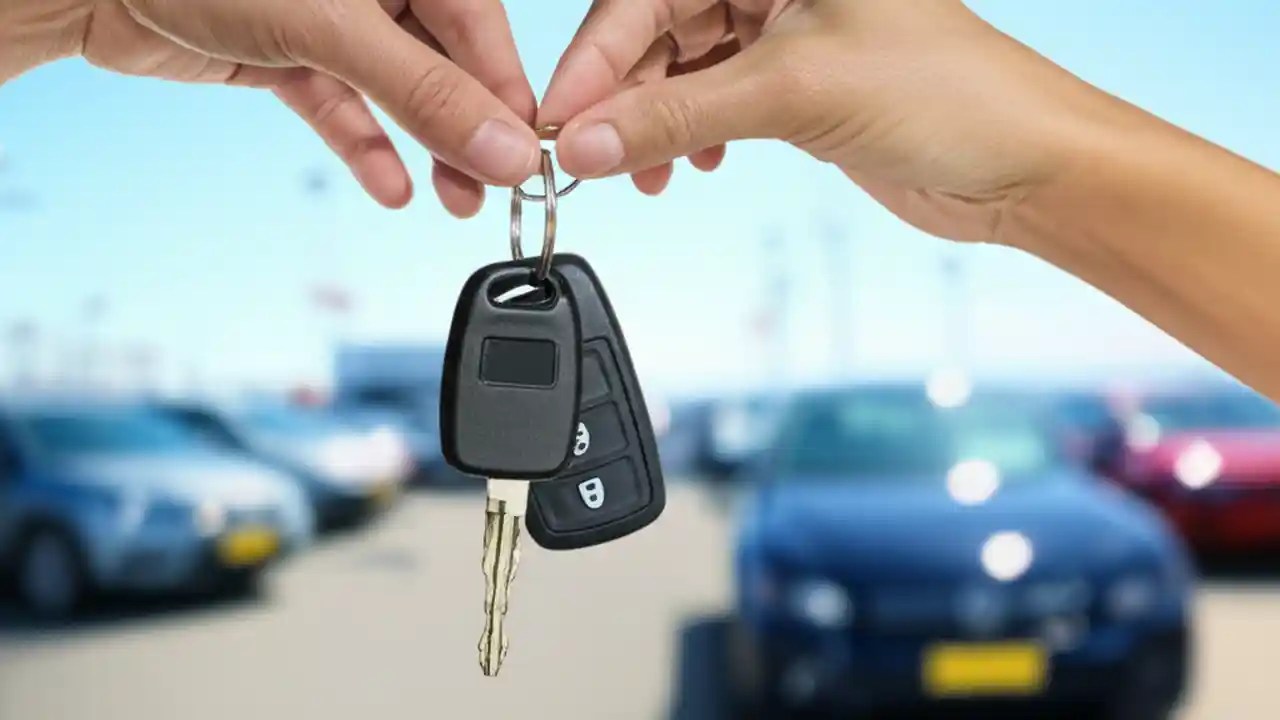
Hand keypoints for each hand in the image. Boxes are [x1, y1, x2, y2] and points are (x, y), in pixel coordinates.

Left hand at [56, 0, 540, 215]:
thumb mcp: (333, 28)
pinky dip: (363, 146)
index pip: (481, 26)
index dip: (506, 95)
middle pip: (444, 62)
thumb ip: (424, 91)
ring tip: (452, 201)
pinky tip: (389, 187)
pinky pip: (343, 105)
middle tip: (490, 192)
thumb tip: (504, 148)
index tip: (527, 159)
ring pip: (397, 90)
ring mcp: (333, 18)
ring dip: (424, 148)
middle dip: (465, 131)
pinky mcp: (292, 53)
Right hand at [542, 0, 1116, 243]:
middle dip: (622, 95)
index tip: (560, 118)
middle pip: (660, 27)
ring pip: (685, 68)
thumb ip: (679, 116)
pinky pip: (717, 101)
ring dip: (653, 123)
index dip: (598, 56)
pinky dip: (693, 136)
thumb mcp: (795, 91)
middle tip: (589, 154)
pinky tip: (691, 165)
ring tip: (641, 173)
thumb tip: (586, 142)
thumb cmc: (951, 94)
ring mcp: (789, 32)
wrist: (1025, 165)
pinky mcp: (799, 86)